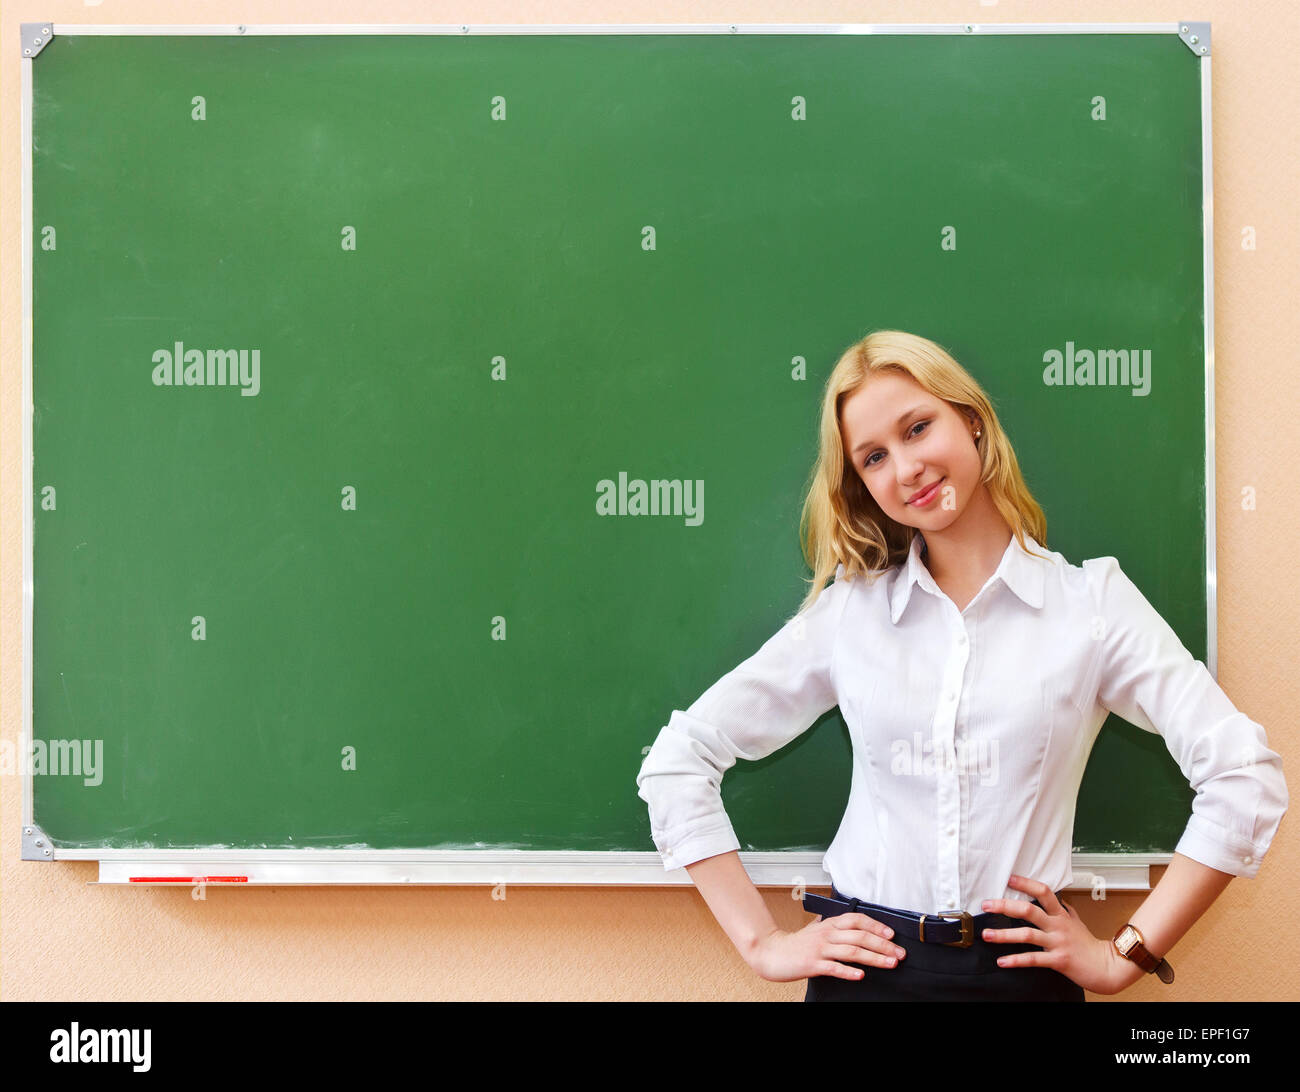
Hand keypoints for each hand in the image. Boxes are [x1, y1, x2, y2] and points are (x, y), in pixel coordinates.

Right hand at [745, 912, 907, 982]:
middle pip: (859, 936)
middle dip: (883, 944)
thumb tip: (851, 922)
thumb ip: (832, 925)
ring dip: (873, 957)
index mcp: (829, 924)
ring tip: (889, 963)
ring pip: (851, 951)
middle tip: (899, 953)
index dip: (876, 926)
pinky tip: (860, 976)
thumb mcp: (815, 928)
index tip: (891, 934)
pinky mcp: (812, 964)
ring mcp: (820, 949)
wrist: (770, 952)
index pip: (857, 920)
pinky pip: (833, 967)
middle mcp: (826, 934)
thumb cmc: (795, 943)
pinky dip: (848, 971)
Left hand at [981, 874, 1146, 995]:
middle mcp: (1058, 926)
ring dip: (1004, 935)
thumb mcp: (1077, 923)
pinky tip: (1003, 961)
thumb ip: (1066, 911)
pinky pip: (1034, 959)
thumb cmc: (1090, 945)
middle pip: (1029, 910)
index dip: (1026, 883)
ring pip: (1027, 934)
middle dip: (1005, 906)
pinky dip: (1016, 960)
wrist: (1107, 968)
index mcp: (1061, 915)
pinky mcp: (1058, 960)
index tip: (1009, 878)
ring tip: (987, 935)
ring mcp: (1058, 942)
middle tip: (987, 904)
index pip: (1043, 892)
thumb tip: (1060, 901)